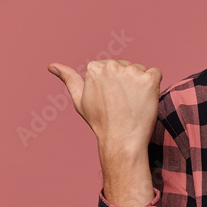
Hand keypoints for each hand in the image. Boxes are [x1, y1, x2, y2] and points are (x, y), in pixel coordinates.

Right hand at [47, 59, 161, 154]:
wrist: (121, 141)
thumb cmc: (100, 122)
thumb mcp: (80, 100)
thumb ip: (68, 79)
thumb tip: (51, 65)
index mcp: (94, 68)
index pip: (112, 68)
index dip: (114, 84)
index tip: (111, 100)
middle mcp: (112, 66)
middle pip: (127, 66)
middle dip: (127, 82)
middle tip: (123, 103)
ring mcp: (131, 72)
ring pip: (140, 70)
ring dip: (140, 84)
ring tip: (133, 103)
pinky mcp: (149, 79)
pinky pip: (156, 74)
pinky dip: (154, 86)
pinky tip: (144, 100)